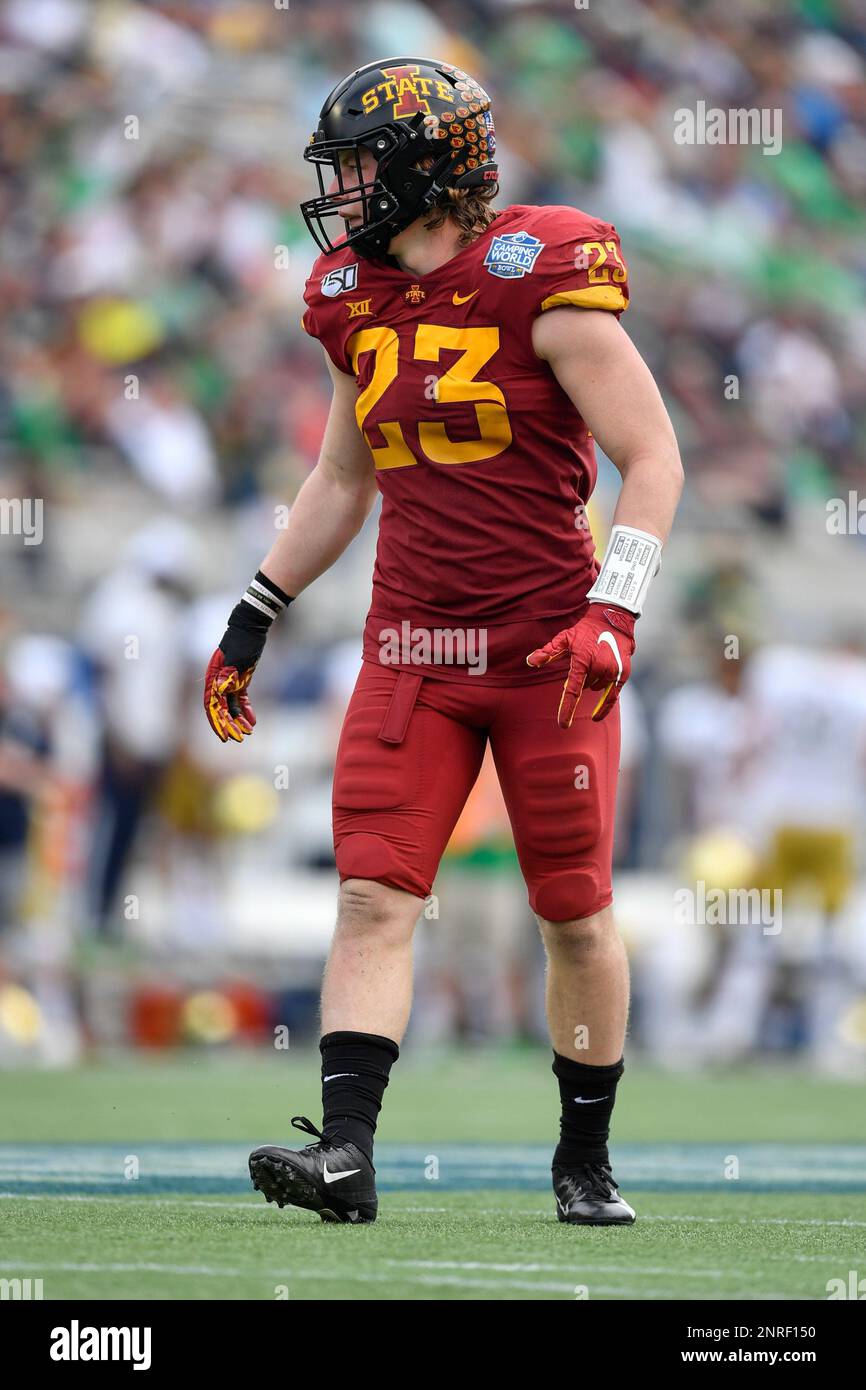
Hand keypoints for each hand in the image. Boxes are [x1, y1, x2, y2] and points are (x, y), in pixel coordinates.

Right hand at [203, 614, 267, 742]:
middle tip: (238, 739)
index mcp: (214, 677)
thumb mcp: (238, 657)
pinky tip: (252, 721)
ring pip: (232, 706)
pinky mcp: (241, 679)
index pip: (212, 705)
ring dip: (238, 720)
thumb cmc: (243, 640)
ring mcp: (229, 681)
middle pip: (221, 708)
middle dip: (228, 725)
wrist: (251, 625)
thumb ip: (229, 674)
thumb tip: (220, 691)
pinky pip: (241, 699)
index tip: (225, 736)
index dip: (217, 722)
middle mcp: (219, 681)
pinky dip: (246, 710)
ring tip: (248, 732)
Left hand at [526, 603, 635, 726]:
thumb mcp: (564, 639)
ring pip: (597, 688)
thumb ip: (547, 652)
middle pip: (584, 686)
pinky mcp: (623, 674)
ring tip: (595, 660)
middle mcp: (599, 668)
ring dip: (593, 681)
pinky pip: (613, 697)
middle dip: (581, 679)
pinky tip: (596, 716)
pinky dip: (604, 707)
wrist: (612, 620)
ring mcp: (613, 671)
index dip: (567, 709)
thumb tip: (530, 662)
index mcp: (582, 661)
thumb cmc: (585, 630)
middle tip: (583, 661)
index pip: (573, 691)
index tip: (563, 725)